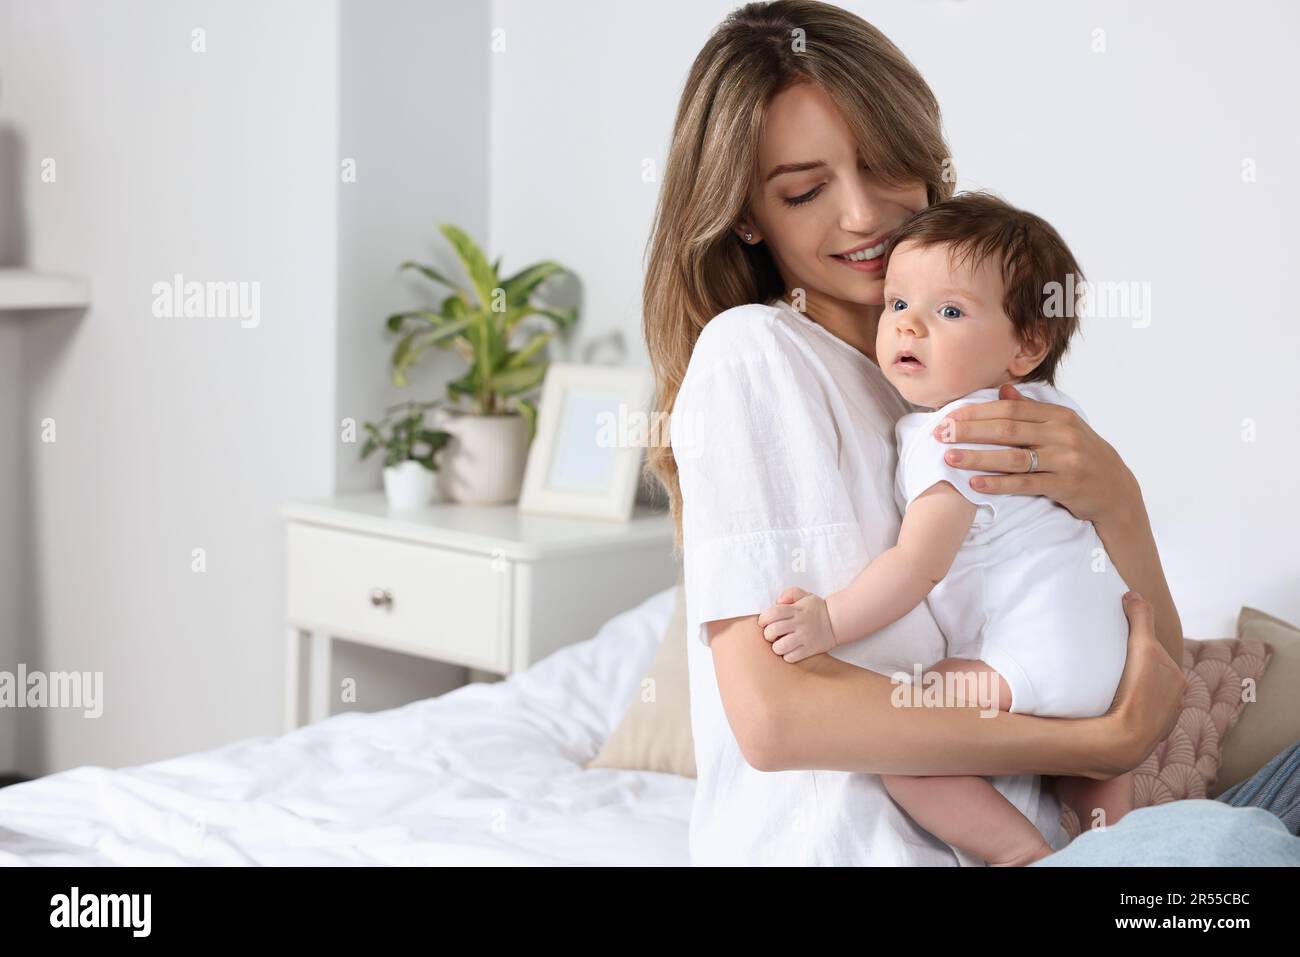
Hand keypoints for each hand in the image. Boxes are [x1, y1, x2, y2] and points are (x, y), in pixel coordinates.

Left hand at [757, 587, 837, 661]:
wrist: (837, 622)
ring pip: (780, 647)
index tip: (764, 622)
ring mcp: (804, 638)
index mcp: (796, 610)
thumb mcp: (805, 595)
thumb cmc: (817, 609)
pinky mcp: (809, 650)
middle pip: (773, 630)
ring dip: (776, 647)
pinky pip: (790, 657)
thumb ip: (790, 593)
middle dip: (767, 634)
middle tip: (771, 635)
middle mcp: (799, 624)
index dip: (764, 619)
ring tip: (780, 644)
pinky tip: (789, 651)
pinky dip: (787, 656)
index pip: (773, 613)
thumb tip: (778, 601)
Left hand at [934, 383, 1137, 524]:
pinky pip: (1025, 483)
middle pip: (1007, 429)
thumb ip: (1032, 410)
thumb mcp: (1062, 427)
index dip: (977, 412)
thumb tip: (1002, 390)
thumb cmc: (1082, 456)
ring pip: (1013, 457)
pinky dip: (998, 484)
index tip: (949, 415)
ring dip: (978, 457)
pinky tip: (975, 483)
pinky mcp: (1065, 485)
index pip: (1010, 409)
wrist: (1116, 490)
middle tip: (941, 434)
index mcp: (1058, 416)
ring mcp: (1065, 459)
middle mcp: (1062, 434)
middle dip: (970, 431)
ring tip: (950, 458)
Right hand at [1101, 592, 1187, 776]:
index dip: (1135, 644)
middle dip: (1135, 667)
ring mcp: (1162, 720)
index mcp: (1178, 678)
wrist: (1125, 740)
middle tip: (1111, 664)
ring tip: (1111, 687)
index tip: (1117, 644)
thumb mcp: (1142, 647)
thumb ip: (1141, 617)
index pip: (1154, 653)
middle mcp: (1175, 700)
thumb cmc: (1135, 692)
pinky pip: (1137, 715)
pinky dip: (1128, 709)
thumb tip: (1134, 594)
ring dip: (1131, 689)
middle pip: (1151, 674)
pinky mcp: (1146, 736)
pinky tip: (1114, 708)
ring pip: (1145, 695)